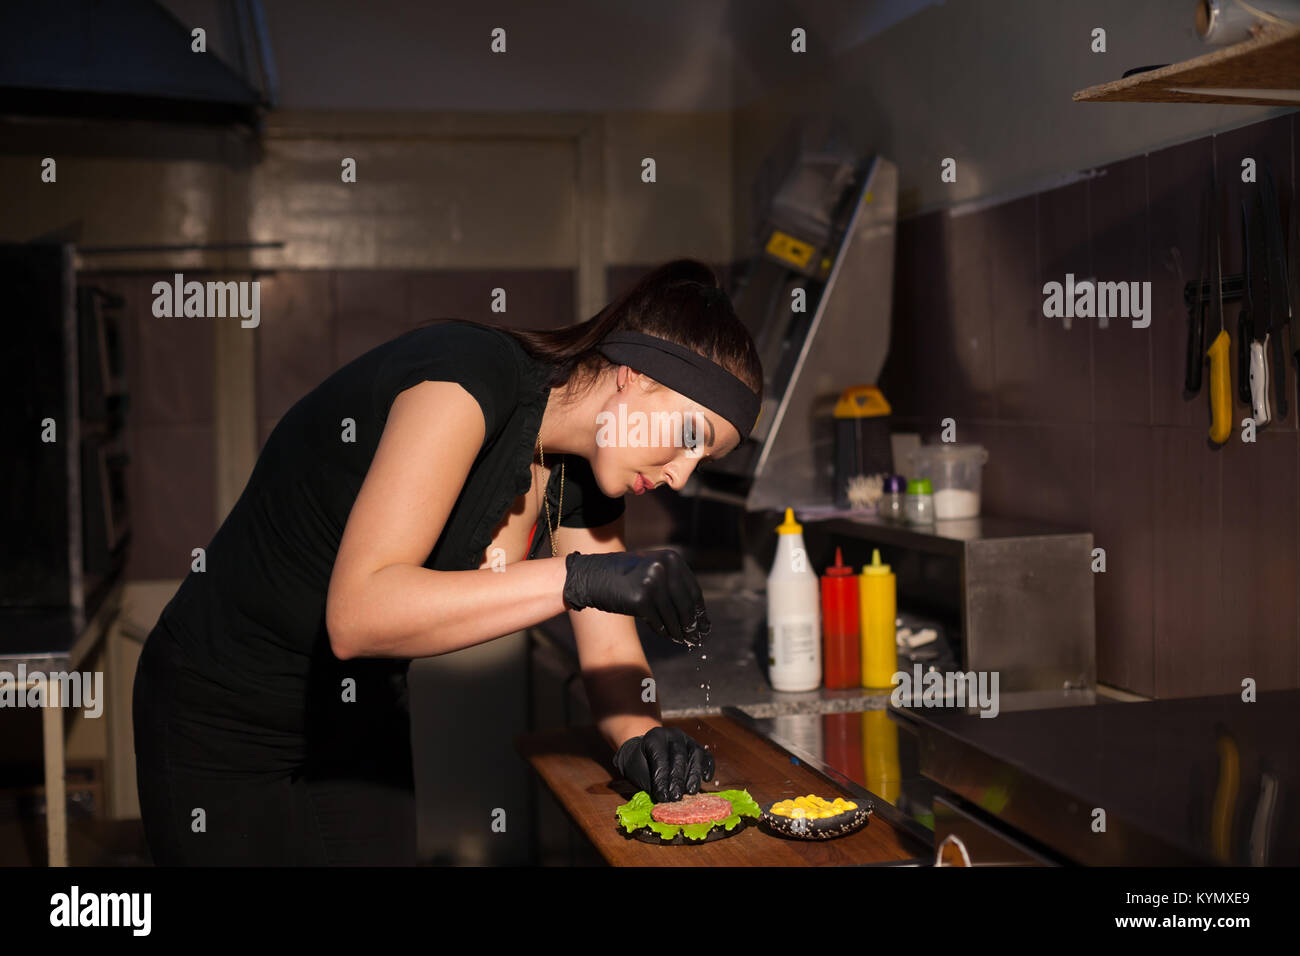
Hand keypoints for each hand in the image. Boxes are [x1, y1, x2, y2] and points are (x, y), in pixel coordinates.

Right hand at [563, 549, 710, 645]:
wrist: (591, 575)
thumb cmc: (623, 575)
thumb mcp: (652, 568)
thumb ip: (673, 582)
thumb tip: (696, 612)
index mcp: (672, 558)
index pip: (693, 590)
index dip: (699, 610)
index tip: (704, 624)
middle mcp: (664, 568)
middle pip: (685, 604)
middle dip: (692, 624)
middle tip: (698, 638)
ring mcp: (652, 583)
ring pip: (672, 616)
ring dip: (679, 631)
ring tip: (684, 641)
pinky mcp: (640, 599)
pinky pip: (658, 621)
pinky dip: (664, 631)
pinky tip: (668, 636)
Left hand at [612, 726, 714, 802]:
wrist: (647, 755)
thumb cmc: (641, 765)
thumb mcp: (639, 772)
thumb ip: (651, 782)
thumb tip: (665, 797)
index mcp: (655, 737)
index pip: (660, 757)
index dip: (661, 778)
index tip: (662, 796)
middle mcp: (673, 734)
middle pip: (679, 755)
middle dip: (678, 778)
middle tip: (676, 797)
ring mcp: (688, 739)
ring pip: (696, 754)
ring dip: (694, 775)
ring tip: (690, 792)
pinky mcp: (698, 748)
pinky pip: (707, 756)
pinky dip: (708, 768)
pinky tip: (706, 779)